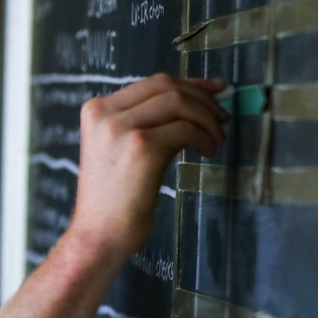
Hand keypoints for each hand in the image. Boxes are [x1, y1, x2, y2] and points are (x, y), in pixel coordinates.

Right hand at [69, 73, 227, 262]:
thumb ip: (144, 122)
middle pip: (166, 86)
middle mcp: (105, 113)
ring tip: (215, 140)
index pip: (151, 82)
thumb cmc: (114, 199)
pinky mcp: (141, 146)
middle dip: (202, 98)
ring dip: (206, 118)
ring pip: (178, 102)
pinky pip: (185, 129)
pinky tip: (207, 153)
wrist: (99, 234)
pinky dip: (204, 137)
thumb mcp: (119, 148)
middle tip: (221, 118)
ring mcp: (121, 128)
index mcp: (96, 110)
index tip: (215, 90)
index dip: (189, 83)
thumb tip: (192, 99)